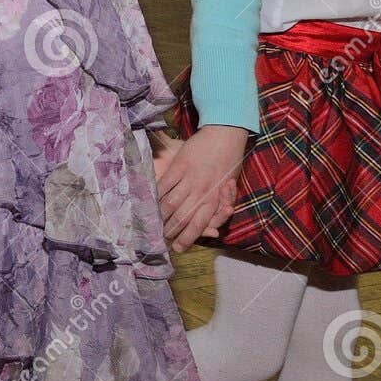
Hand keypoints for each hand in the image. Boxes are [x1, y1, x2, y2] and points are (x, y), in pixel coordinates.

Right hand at [158, 125, 248, 251]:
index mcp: (217, 198)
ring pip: (172, 203)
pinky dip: (156, 195)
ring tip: (153, 224)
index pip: (200, 223)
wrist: (226, 133)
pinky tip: (150, 202)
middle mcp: (203, 191)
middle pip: (183, 216)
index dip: (188, 237)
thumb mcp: (230, 187)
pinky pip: (165, 185)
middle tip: (161, 238)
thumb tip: (214, 231)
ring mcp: (190, 178)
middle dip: (171, 230)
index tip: (178, 247)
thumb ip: (220, 208)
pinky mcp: (180, 166)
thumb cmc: (230, 162)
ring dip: (161, 215)